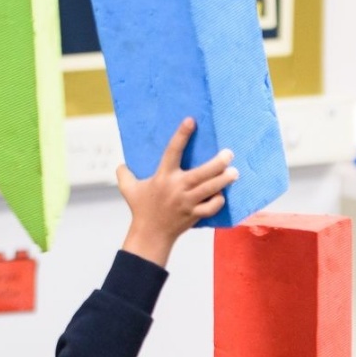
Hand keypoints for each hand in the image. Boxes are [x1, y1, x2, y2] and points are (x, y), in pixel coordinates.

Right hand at [117, 118, 238, 266]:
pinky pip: (211, 207)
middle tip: (229, 153)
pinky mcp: (195, 214)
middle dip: (218, 163)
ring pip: (210, 189)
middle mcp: (177, 188)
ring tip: (235, 172)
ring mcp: (188, 202)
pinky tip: (223, 194)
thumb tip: (121, 164)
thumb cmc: (141, 209)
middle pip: (201, 173)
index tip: (191, 121)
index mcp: (162, 177)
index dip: (182, 135)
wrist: (151, 235)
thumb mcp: (128, 189)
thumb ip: (124, 174)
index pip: (172, 151)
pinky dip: (218, 201)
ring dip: (224, 180)